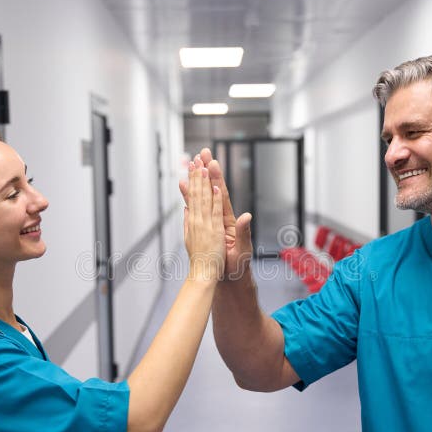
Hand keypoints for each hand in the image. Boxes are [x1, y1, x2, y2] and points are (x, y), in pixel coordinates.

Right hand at [180, 148, 252, 280]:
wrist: (228, 279)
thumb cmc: (237, 267)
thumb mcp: (243, 250)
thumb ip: (244, 232)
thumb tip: (247, 216)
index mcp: (228, 221)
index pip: (221, 195)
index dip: (216, 178)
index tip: (212, 162)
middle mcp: (219, 218)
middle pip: (210, 190)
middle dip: (206, 171)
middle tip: (201, 153)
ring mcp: (210, 222)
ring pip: (201, 197)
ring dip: (196, 181)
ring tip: (190, 165)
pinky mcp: (203, 228)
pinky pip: (194, 210)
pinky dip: (189, 199)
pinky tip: (184, 188)